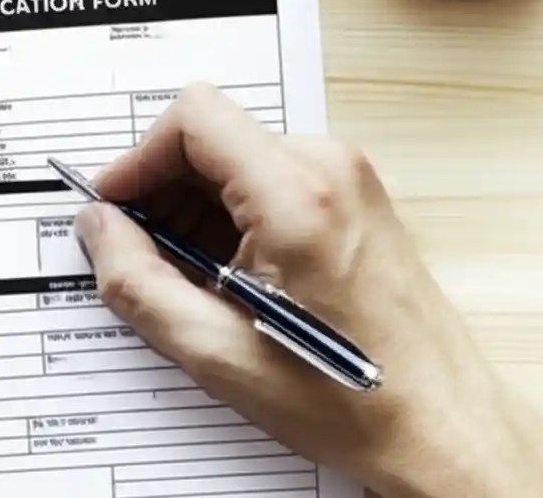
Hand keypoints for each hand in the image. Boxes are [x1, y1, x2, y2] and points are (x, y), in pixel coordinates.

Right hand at [74, 83, 542, 497]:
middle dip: (162, 190)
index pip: (192, 118)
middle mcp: (329, 170)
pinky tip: (228, 277)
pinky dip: (232, 217)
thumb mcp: (215, 351)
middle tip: (141, 253)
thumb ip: (137, 282)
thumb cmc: (352, 400)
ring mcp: (349, 183)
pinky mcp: (355, 201)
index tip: (115, 205)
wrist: (441, 425)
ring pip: (238, 160)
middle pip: (213, 136)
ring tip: (190, 279)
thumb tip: (101, 230)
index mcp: (297, 195)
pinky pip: (271, 182)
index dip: (138, 159)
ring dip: (196, 208)